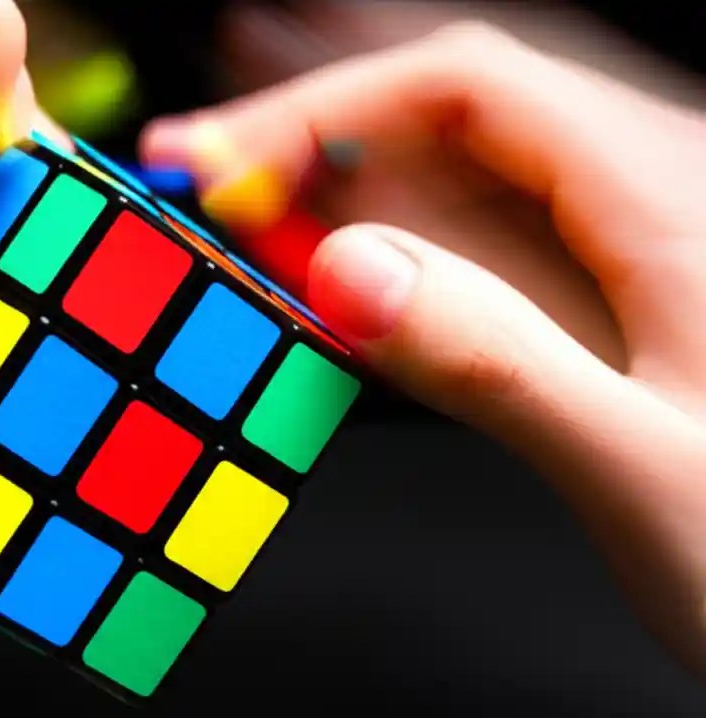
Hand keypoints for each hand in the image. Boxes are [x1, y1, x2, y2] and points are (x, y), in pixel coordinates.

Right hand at [141, 22, 705, 680]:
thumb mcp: (647, 469)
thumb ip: (497, 365)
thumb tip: (350, 274)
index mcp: (670, 201)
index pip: (463, 91)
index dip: (324, 108)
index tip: (218, 165)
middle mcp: (648, 202)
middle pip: (461, 104)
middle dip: (330, 95)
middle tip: (226, 86)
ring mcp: (625, 256)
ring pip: (466, 166)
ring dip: (352, 151)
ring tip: (256, 137)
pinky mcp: (606, 311)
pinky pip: (483, 240)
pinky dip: (395, 227)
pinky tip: (347, 233)